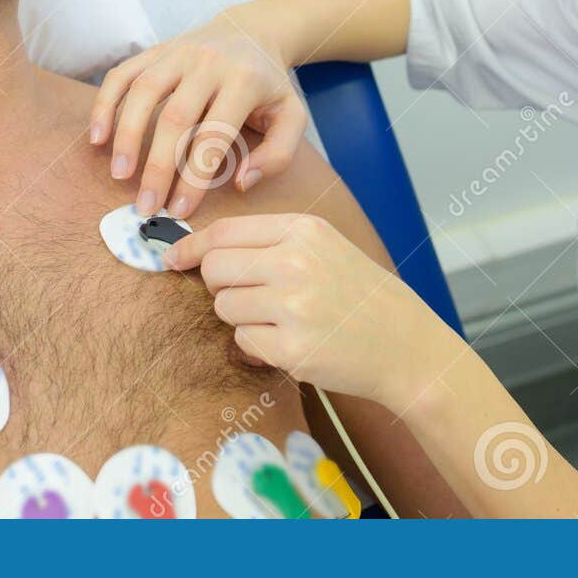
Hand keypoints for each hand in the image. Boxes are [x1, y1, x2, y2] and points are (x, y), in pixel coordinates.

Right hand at [89, 14, 308, 218]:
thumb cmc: (270, 85)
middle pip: (175, 118)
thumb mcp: (293, 117)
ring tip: (119, 174)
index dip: (194, 178)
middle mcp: (208, 62)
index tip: (178, 211)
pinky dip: (104, 104)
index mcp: (244, 81)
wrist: (253, 31)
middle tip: (144, 206)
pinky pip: (122, 74)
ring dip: (127, 135)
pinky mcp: (155, 49)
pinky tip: (97, 137)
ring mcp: (178, 52)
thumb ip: (277, 155)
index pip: (214, 137)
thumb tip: (240, 183)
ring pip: (143, 92)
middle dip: (157, 167)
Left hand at [165, 213, 452, 409]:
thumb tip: (200, 249)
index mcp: (303, 229)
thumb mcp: (323, 247)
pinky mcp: (292, 348)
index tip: (172, 258)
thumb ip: (269, 242)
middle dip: (219, 285)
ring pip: (223, 307)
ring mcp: (294, 306)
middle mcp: (296, 261)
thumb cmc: (359, 294)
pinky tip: (291, 343)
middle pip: (214, 268)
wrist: (405, 343)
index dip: (191, 247)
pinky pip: (243, 342)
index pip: (224, 231)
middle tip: (249, 296)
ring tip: (279, 320)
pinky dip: (257, 347)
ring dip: (240, 317)